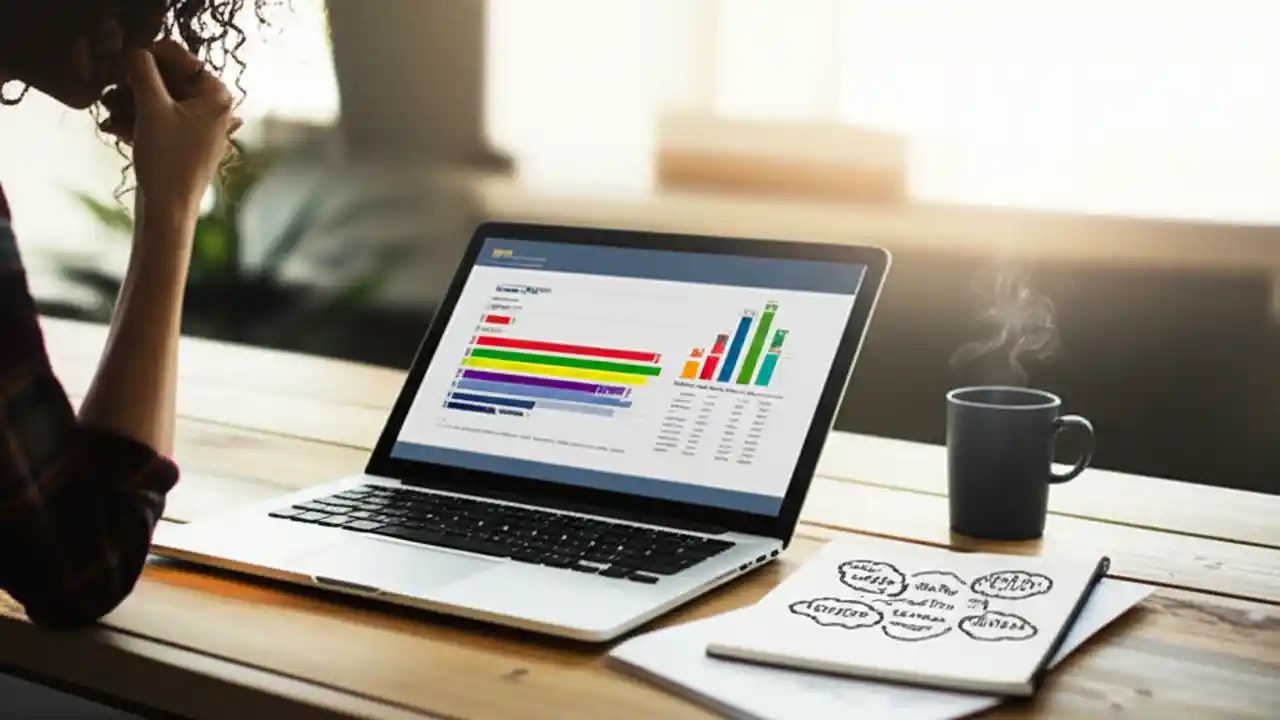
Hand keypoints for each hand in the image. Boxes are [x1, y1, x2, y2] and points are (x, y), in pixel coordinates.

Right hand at [123, 40, 240, 220]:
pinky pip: (159, 120)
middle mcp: (215, 108)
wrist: (168, 210)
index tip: (121, 61)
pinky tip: (116, 129)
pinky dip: (137, 121)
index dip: (147, 55)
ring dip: (129, 103)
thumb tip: (136, 49)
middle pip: (168, 79)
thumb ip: (143, 71)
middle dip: (135, 85)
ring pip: (159, 100)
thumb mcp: (151, 108)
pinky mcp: (185, 142)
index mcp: (217, 95)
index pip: (180, 57)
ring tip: (110, 113)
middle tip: (110, 92)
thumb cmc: (167, 159)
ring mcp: (200, 126)